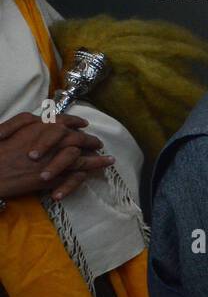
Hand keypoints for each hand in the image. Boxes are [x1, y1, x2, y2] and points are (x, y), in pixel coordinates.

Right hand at [0, 113, 115, 201]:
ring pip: (82, 158)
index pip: (64, 122)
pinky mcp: (54, 179)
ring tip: (108, 160)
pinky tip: (96, 174)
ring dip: (97, 159)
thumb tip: (41, 117)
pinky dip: (86, 174)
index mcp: (40, 129)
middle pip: (78, 139)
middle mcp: (52, 144)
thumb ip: (25, 120)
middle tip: (98, 143)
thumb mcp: (6, 128)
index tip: (84, 124)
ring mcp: (54, 162)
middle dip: (90, 141)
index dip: (76, 123)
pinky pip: (75, 175)